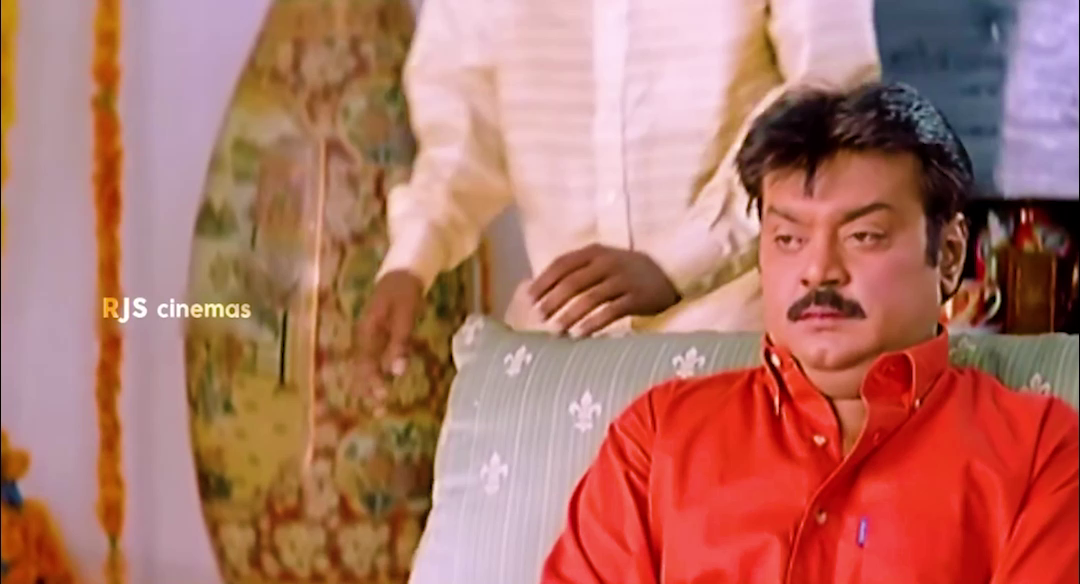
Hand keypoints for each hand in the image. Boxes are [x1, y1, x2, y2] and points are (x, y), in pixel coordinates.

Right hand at [356, 270, 423, 402]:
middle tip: (377, 411)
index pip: (365, 363)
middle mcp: (365, 336)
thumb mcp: (404, 314)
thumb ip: (400, 342)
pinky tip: (384, 385)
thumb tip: (396, 371)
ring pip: (368, 365)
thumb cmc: (404, 290)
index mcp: (367, 331)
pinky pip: (376, 358)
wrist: (403, 271)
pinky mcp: (381, 335)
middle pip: (362, 367)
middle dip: (367, 389)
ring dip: (372, 384)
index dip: (371, 382)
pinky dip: (379, 373)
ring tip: (378, 405)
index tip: (381, 397)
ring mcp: (372, 336)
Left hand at [528, 244, 678, 336]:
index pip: (562, 264)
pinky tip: (580, 335)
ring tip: (556, 330)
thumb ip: (576, 272)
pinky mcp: (636, 297)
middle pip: (573, 282)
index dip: (544, 281)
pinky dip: (593, 324)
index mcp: (595, 252)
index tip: (529, 298)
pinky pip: (610, 311)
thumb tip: (539, 289)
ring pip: (590, 298)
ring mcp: (623, 279)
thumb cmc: (626, 271)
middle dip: (553, 301)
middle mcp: (607, 263)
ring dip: (570, 315)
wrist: (670, 272)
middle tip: (539, 317)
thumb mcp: (602, 263)